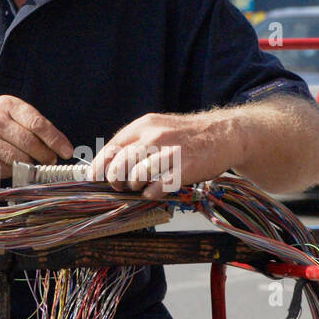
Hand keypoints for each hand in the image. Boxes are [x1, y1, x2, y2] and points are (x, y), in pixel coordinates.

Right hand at [0, 96, 72, 173]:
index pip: (38, 123)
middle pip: (31, 143)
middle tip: (49, 161)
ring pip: (20, 159)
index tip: (66, 151)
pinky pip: (5, 170)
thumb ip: (26, 124)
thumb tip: (55, 146)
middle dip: (45, 156)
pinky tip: (7, 166)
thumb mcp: (2, 113)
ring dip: (29, 166)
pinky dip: (11, 172)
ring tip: (28, 164)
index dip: (56, 139)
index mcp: (6, 105)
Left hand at [87, 111, 235, 198]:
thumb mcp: (158, 127)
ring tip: (140, 187)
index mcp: (144, 125)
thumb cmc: (187, 135)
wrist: (224, 134)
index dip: (100, 166)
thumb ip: (136, 141)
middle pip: (120, 163)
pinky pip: (157, 187)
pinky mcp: (184, 168)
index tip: (94, 179)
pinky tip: (154, 191)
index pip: (112, 147)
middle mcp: (154, 136)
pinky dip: (151, 193)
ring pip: (136, 176)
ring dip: (134, 186)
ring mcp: (169, 152)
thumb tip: (109, 163)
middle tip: (119, 185)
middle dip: (115, 179)